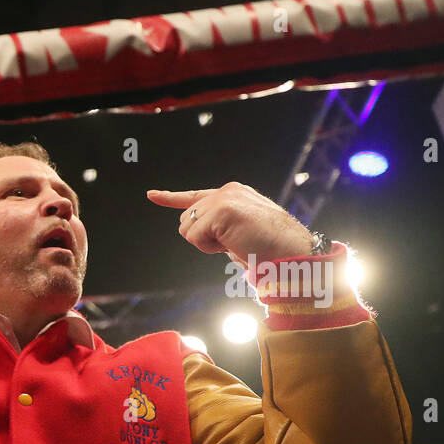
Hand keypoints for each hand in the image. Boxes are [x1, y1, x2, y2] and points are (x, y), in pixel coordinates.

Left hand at [147, 182, 312, 267]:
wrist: (292, 252)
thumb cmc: (269, 249)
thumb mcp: (238, 233)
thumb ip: (217, 226)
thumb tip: (192, 231)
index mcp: (232, 194)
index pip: (194, 196)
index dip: (170, 198)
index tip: (151, 195)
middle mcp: (226, 191)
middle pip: (186, 220)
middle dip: (202, 239)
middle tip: (232, 243)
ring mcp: (223, 198)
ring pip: (188, 229)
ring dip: (206, 244)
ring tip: (235, 242)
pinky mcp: (221, 211)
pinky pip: (194, 237)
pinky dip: (209, 248)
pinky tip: (232, 244)